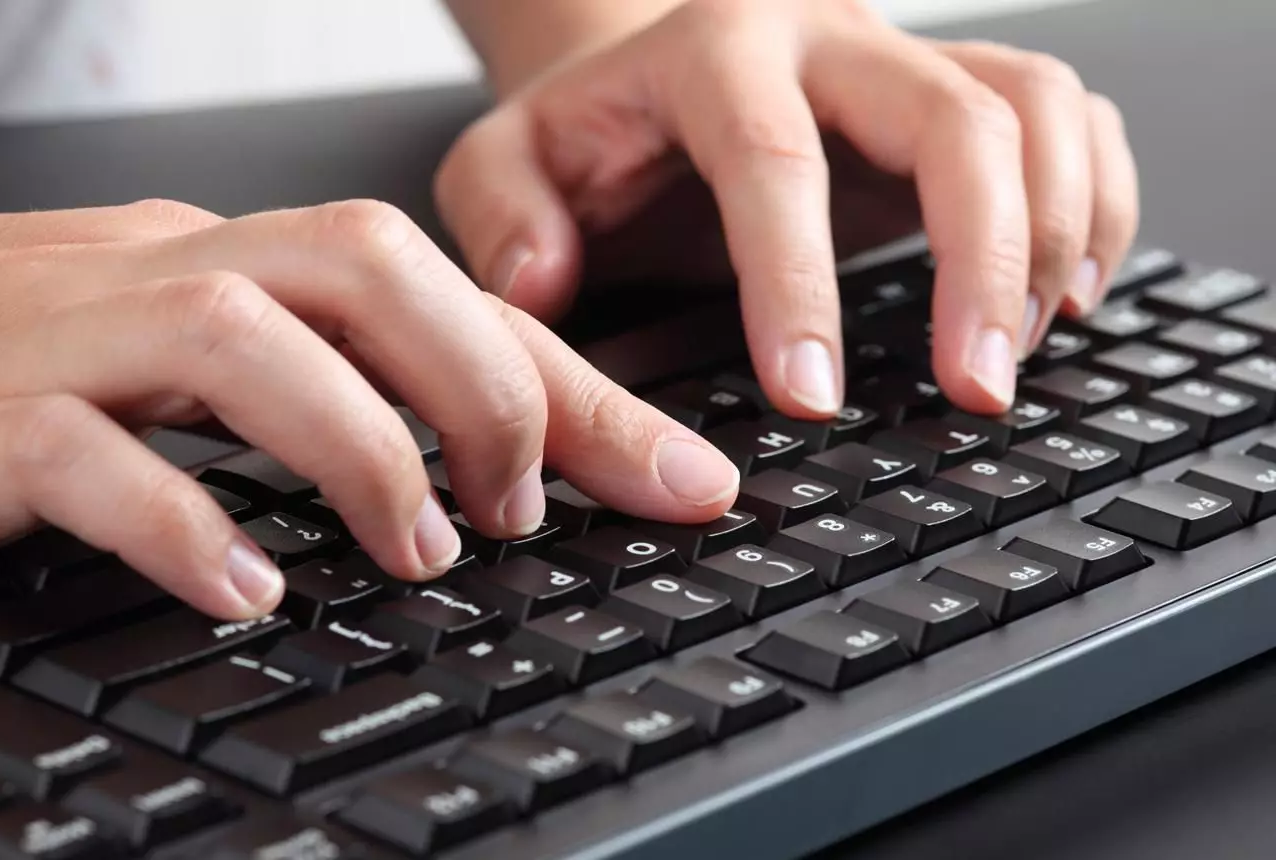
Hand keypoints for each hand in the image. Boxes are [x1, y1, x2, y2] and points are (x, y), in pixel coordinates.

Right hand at [0, 200, 738, 618]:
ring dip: (362, 448)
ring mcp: (69, 337)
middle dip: (476, 380)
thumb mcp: (206, 384)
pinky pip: (84, 453)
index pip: (438, 292)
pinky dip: (184, 522)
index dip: (571, 382)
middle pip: (359, 257)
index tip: (677, 476)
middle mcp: (166, 273)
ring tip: (422, 548)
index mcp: (237, 265)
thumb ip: (339, 402)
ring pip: (240, 334)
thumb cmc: (29, 380)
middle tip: (518, 503)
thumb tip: (497, 469)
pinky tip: (252, 589)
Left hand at [436, 0, 1138, 415]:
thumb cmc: (592, 136)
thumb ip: (504, 216)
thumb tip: (542, 283)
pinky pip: (1069, 119)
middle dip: (983, 261)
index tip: (811, 399)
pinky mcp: (959, 95)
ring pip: (1034, 107)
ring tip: (1017, 352)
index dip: (800, 286)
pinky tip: (1071, 290)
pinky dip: (1095, 202)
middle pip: (955, 119)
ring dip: (1054, 233)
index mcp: (715, 53)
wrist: (654, 80)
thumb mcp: (506, 165)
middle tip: (975, 389)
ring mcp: (908, 62)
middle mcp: (831, 41)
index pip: (776, 162)